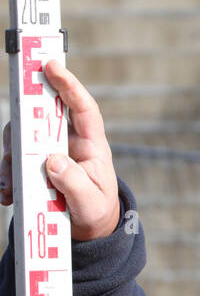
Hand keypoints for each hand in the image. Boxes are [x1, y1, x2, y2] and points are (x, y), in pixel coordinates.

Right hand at [0, 58, 120, 239]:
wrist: (87, 229)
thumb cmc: (95, 210)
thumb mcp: (90, 204)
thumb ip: (75, 183)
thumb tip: (52, 160)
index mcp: (91, 145)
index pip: (83, 108)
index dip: (69, 84)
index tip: (52, 65)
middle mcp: (67, 141)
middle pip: (44, 114)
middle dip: (27, 107)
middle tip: (16, 99)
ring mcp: (47, 150)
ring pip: (22, 137)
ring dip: (12, 157)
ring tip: (12, 185)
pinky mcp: (32, 164)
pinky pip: (14, 161)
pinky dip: (7, 176)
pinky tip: (7, 194)